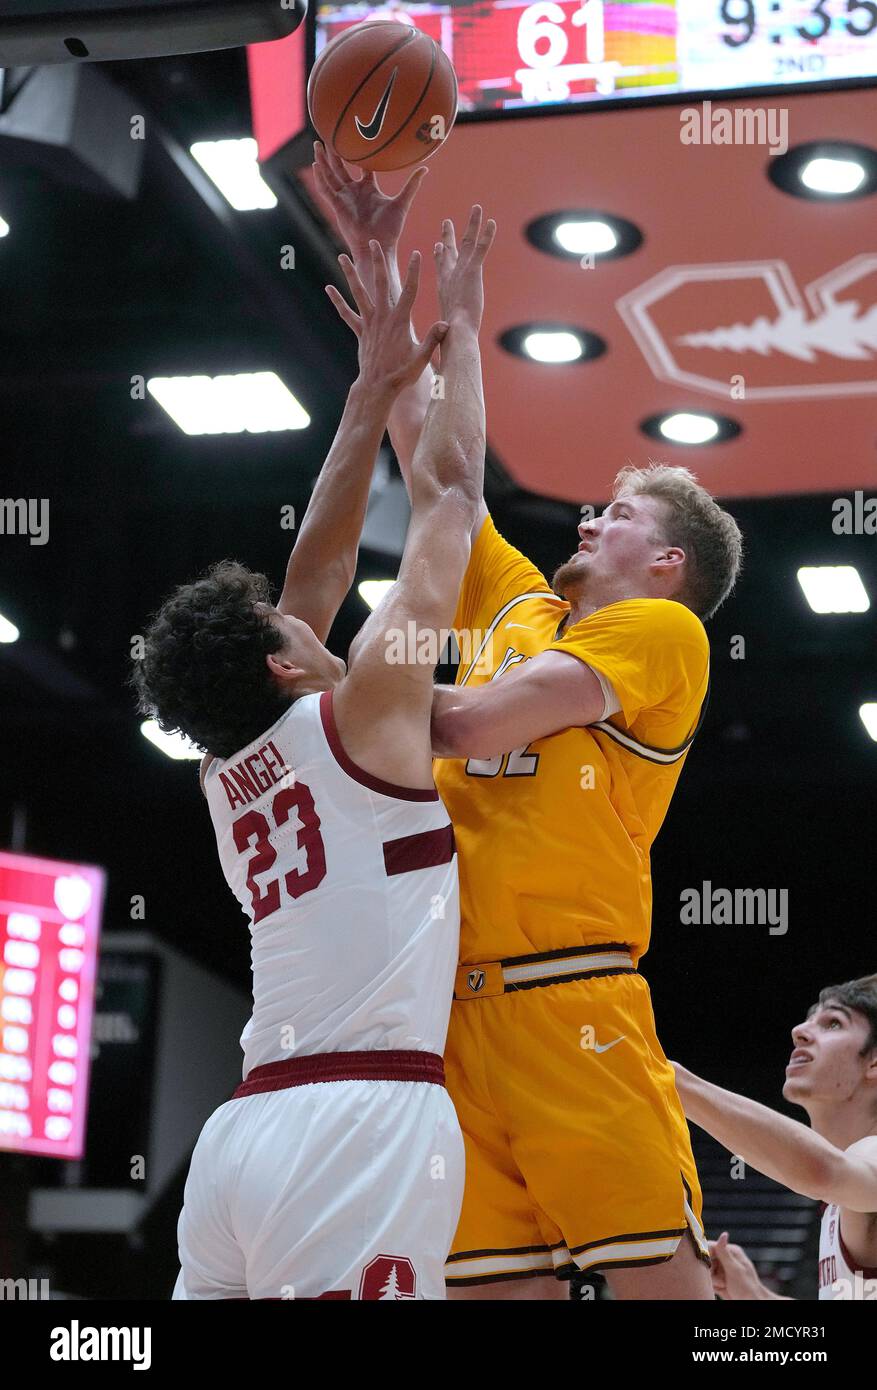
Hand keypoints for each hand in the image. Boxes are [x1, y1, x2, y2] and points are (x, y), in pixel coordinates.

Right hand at [313, 139, 427, 254]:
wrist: (378, 245)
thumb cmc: (390, 229)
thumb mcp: (402, 202)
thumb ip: (411, 185)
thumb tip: (425, 168)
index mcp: (368, 189)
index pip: (363, 167)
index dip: (360, 154)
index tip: (358, 138)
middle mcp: (354, 191)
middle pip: (341, 168)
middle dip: (334, 153)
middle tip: (330, 135)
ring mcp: (344, 198)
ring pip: (330, 175)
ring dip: (323, 160)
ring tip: (317, 144)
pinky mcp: (337, 206)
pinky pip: (326, 190)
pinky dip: (321, 178)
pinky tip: (316, 165)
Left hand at [326, 240, 446, 396]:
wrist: (378, 387)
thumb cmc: (402, 374)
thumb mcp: (422, 357)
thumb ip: (434, 339)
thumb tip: (447, 324)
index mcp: (400, 321)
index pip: (410, 291)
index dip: (414, 272)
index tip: (417, 254)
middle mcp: (383, 318)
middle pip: (380, 284)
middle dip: (378, 262)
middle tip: (373, 243)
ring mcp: (369, 324)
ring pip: (359, 294)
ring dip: (350, 275)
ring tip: (343, 256)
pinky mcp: (360, 332)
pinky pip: (346, 314)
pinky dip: (337, 301)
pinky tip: (328, 288)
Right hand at [433, 205, 495, 332]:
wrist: (455, 334)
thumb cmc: (448, 338)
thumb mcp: (444, 331)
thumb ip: (443, 332)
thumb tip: (444, 347)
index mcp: (443, 289)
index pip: (440, 268)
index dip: (439, 256)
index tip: (437, 246)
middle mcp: (449, 276)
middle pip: (449, 251)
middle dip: (448, 236)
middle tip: (447, 222)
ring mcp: (460, 271)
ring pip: (467, 242)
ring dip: (472, 224)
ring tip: (477, 208)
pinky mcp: (472, 271)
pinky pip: (481, 248)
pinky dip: (486, 234)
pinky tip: (491, 222)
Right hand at [708, 1232, 764, 1299]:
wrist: (751, 1303)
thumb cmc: (747, 1288)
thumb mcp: (734, 1269)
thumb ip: (725, 1253)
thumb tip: (724, 1233)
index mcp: (731, 1252)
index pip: (710, 1246)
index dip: (706, 1256)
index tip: (709, 1266)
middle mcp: (726, 1259)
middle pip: (707, 1260)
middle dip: (712, 1272)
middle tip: (723, 1279)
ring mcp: (723, 1270)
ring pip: (707, 1272)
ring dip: (714, 1281)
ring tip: (725, 1284)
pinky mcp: (720, 1280)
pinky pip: (709, 1281)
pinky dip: (714, 1286)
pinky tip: (724, 1288)